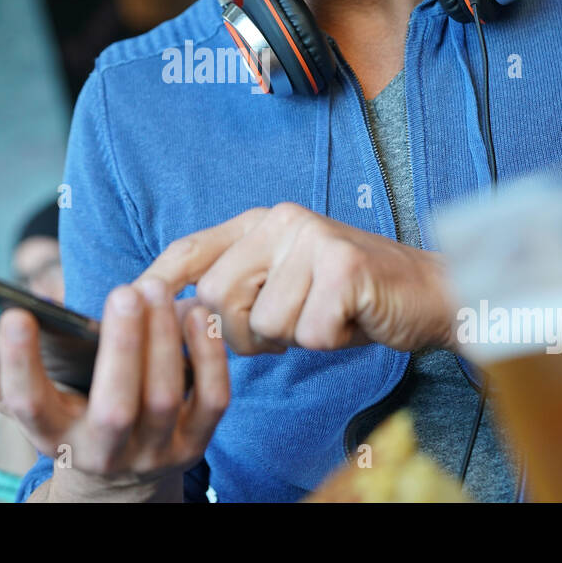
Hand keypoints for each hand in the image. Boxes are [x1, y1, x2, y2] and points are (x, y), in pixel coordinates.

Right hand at [0, 281, 228, 500]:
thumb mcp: (25, 400)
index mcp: (53, 435)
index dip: (18, 365)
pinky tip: (194, 312)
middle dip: (122, 349)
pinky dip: (208, 356)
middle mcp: (105, 450)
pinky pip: (212, 400)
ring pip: (165, 400)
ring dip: (165, 342)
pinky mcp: (196, 441)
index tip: (14, 316)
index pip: (30, 406)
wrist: (122, 480)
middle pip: (114, 409)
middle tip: (124, 291)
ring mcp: (155, 450)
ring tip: (156, 288)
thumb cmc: (67, 417)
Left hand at [134, 203, 456, 355]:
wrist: (429, 293)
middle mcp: (282, 222)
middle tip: (285, 330)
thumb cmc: (350, 299)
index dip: (157, 279)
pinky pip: (307, 333)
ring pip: (263, 323)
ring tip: (324, 316)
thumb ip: (239, 290)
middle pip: (216, 297)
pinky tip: (349, 320)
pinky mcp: (344, 268)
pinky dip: (328, 341)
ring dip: (292, 339)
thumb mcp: (285, 286)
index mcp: (262, 223)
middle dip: (242, 334)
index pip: (191, 248)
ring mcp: (313, 240)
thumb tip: (177, 315)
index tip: (132, 302)